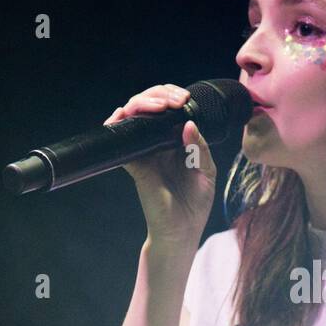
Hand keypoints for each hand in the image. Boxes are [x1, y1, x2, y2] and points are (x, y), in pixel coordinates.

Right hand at [103, 84, 215, 250]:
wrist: (182, 232)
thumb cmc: (196, 203)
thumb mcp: (207, 171)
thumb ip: (201, 147)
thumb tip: (187, 124)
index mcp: (176, 141)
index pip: (168, 108)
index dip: (172, 95)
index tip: (184, 98)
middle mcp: (157, 142)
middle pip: (148, 105)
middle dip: (159, 94)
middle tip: (175, 100)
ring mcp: (144, 152)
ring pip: (133, 116)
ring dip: (142, 103)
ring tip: (160, 106)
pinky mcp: (134, 165)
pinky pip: (120, 140)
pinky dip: (118, 123)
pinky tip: (125, 115)